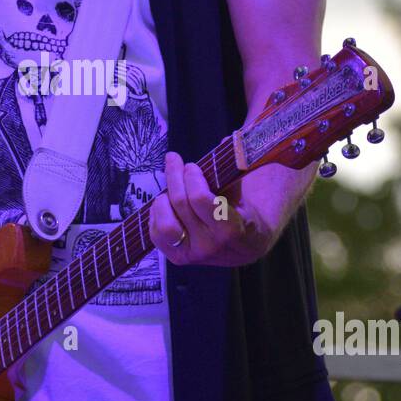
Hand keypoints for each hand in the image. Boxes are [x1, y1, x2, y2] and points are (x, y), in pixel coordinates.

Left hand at [149, 151, 273, 266]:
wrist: (244, 247)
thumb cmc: (242, 213)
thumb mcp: (242, 194)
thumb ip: (232, 171)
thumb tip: (230, 141)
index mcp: (231, 229)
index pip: (201, 199)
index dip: (192, 178)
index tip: (192, 166)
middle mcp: (210, 246)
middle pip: (181, 204)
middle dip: (175, 176)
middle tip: (175, 161)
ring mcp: (192, 255)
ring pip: (165, 223)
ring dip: (163, 198)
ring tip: (170, 186)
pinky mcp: (177, 258)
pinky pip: (156, 233)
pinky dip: (157, 214)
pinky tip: (166, 202)